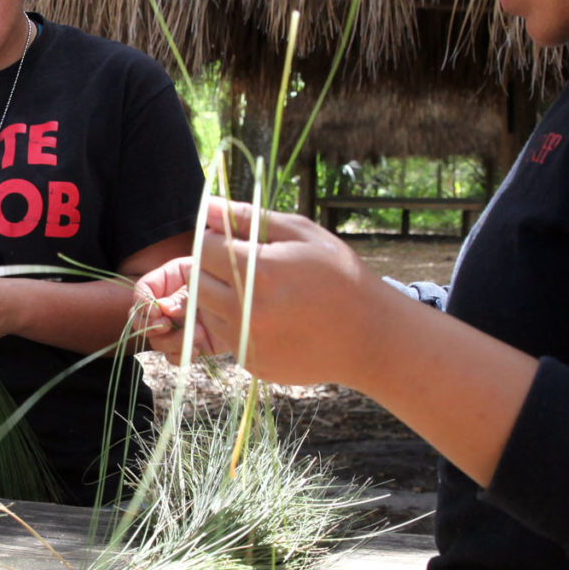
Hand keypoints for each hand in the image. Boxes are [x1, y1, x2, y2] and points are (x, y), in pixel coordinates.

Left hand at [132, 198, 383, 384]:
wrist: (371, 337)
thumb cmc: (340, 276)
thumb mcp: (302, 234)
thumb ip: (250, 218)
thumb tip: (207, 204)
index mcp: (258, 272)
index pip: (204, 247)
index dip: (213, 237)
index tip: (229, 237)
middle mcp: (245, 310)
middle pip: (197, 280)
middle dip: (211, 267)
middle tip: (242, 263)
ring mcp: (247, 342)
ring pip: (206, 311)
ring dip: (220, 296)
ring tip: (259, 291)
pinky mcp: (251, 364)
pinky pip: (227, 337)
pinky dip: (237, 324)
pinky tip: (271, 318)